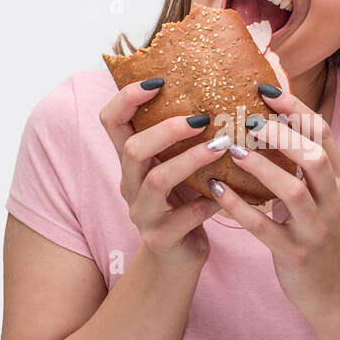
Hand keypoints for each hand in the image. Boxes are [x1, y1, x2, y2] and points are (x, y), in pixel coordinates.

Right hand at [99, 79, 229, 269]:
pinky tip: (227, 195)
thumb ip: (185, 138)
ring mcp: (142, 213)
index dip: (127, 97)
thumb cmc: (182, 203)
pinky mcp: (161, 238)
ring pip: (157, 180)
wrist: (177, 258)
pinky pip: (185, 217)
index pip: (111, 120)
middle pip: (132, 149)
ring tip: (222, 146)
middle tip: (200, 118)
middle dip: (166, 130)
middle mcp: (129, 184)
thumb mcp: (177, 167)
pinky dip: (209, 203)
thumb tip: (223, 89)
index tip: (158, 81)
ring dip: (191, 159)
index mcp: (131, 161)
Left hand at [207, 85, 339, 312]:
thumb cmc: (317, 231)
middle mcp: (333, 200)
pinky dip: (238, 207)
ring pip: (292, 191)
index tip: (266, 89)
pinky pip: (264, 227)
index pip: (323, 133)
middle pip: (314, 157)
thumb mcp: (320, 193)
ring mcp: (315, 229)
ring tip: (232, 151)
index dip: (295, 108)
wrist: (330, 288)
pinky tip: (215, 190)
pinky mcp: (295, 253)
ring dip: (261, 168)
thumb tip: (268, 117)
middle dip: (282, 135)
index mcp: (339, 179)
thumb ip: (303, 161)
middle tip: (247, 120)